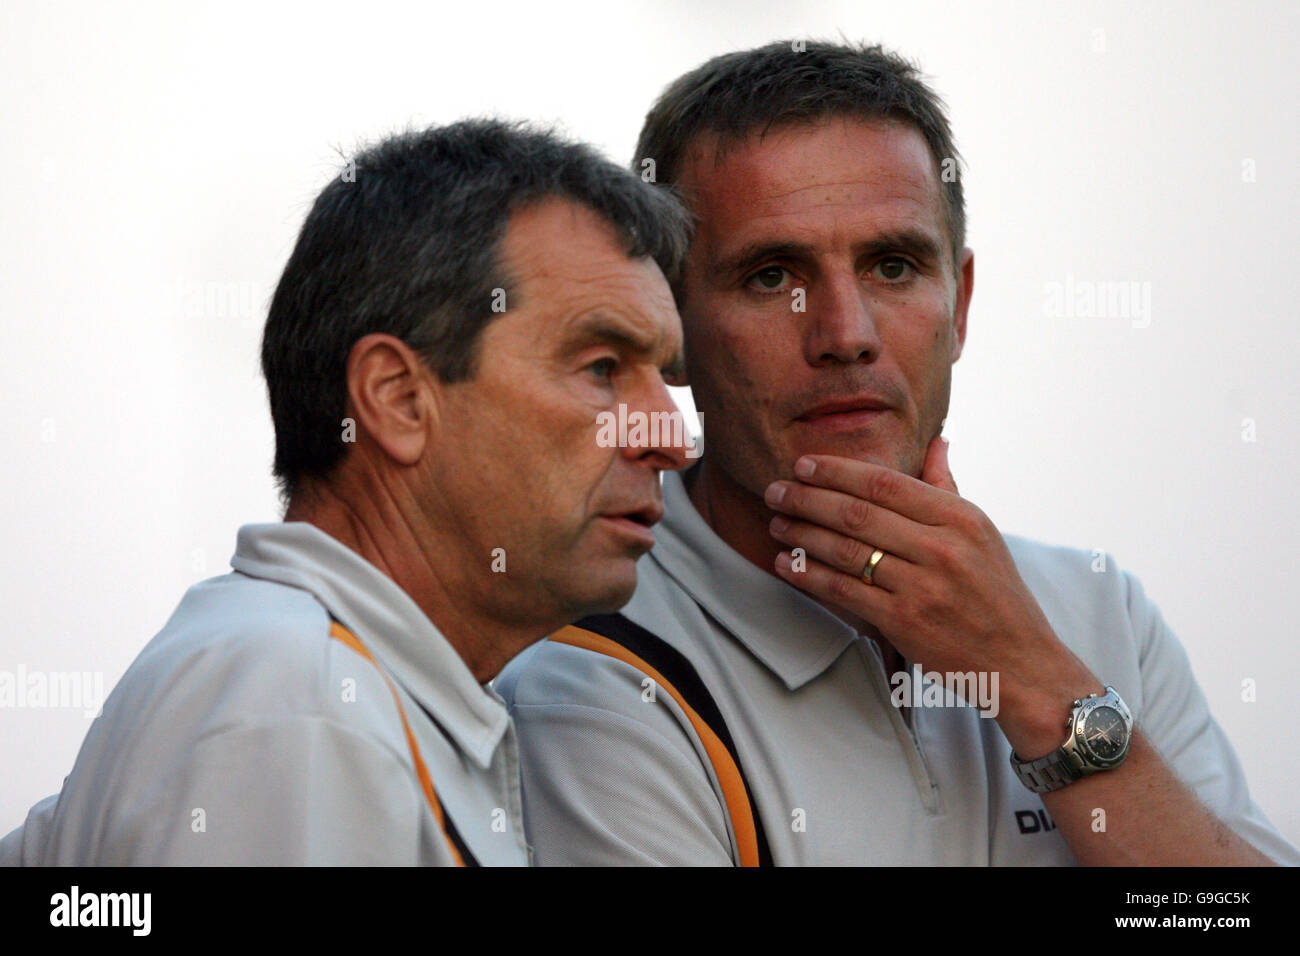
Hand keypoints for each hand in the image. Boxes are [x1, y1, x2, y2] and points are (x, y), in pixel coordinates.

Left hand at [765, 436, 1099, 755]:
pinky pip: (844, 591)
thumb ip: (948, 488)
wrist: (1023, 664)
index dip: (838, 471)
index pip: (886, 484)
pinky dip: (808, 574)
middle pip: (858, 513)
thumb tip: (937, 441)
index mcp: (961, 518)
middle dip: (808, 499)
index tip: (804, 465)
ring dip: (802, 534)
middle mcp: (943, 548)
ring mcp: (923, 586)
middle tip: (775, 490)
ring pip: (846, 550)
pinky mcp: (905, 622)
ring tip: (776, 523)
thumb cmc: (997, 595)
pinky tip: (785, 563)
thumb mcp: (982, 533)